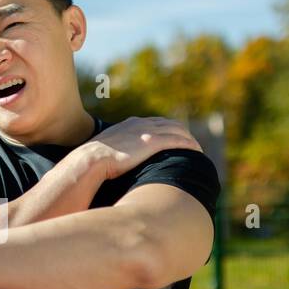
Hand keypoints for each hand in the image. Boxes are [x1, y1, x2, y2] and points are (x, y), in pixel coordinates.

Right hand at [82, 116, 202, 179]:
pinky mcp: (152, 142)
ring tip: (197, 149)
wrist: (91, 159)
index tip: (172, 138)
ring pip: (177, 130)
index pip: (154, 123)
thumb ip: (112, 152)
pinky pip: (178, 140)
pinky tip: (197, 151)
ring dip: (189, 138)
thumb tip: (109, 165)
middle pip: (169, 123)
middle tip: (190, 144)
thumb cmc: (93, 161)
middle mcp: (140, 124)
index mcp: (129, 125)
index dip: (166, 129)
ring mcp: (147, 132)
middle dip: (181, 132)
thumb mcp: (103, 151)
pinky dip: (189, 144)